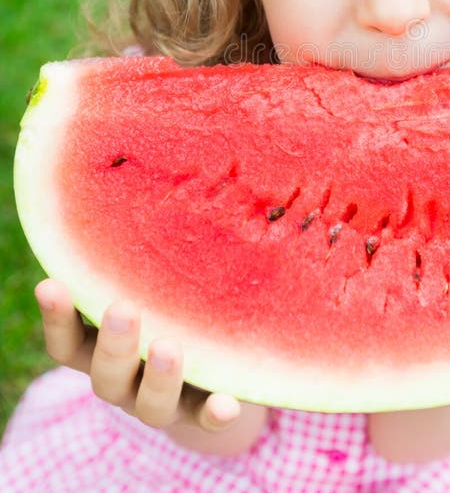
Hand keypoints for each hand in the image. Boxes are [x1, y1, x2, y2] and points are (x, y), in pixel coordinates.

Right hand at [34, 278, 242, 431]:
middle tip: (122, 310)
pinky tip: (228, 404)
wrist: (212, 370)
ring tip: (168, 347)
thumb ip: (135, 269)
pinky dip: (215, 413)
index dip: (57, 318)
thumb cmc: (168, 309)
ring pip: (149, 405)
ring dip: (158, 378)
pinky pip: (206, 420)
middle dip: (113, 345)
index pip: (67, 343)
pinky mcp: (201, 413)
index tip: (51, 284)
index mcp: (101, 352)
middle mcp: (125, 383)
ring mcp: (161, 403)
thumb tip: (130, 200)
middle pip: (105, 376)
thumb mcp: (149, 292)